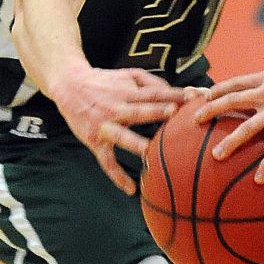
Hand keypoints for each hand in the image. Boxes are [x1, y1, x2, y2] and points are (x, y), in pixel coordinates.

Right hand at [52, 64, 183, 194]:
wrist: (70, 86)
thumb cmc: (105, 82)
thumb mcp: (128, 74)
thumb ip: (152, 81)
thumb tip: (174, 93)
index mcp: (128, 92)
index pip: (155, 93)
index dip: (174, 95)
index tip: (194, 98)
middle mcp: (117, 108)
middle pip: (140, 110)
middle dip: (157, 112)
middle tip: (175, 113)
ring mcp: (105, 126)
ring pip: (122, 136)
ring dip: (136, 142)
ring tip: (151, 152)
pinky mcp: (95, 142)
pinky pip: (107, 161)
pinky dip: (117, 176)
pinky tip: (131, 189)